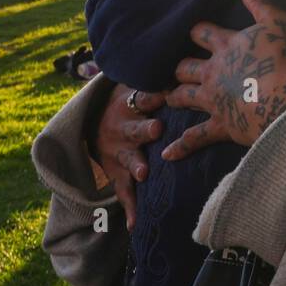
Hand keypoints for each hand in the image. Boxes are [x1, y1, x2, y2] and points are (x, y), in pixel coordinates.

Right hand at [91, 84, 164, 230]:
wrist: (91, 126)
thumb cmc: (130, 105)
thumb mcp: (135, 87)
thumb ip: (160, 81)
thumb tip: (193, 60)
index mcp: (131, 106)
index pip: (143, 98)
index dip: (153, 96)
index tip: (165, 93)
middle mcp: (123, 129)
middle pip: (135, 128)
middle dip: (145, 129)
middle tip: (156, 128)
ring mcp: (118, 153)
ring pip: (128, 158)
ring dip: (136, 164)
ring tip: (144, 173)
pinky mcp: (116, 174)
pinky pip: (123, 192)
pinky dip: (129, 209)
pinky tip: (134, 225)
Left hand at [162, 0, 285, 159]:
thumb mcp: (279, 22)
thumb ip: (259, 0)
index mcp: (226, 46)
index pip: (201, 33)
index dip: (196, 31)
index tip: (193, 31)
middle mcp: (213, 72)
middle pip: (186, 66)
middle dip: (180, 66)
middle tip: (174, 69)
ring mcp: (214, 100)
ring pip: (183, 96)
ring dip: (172, 96)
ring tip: (163, 99)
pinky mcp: (221, 125)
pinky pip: (195, 138)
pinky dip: (181, 146)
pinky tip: (166, 154)